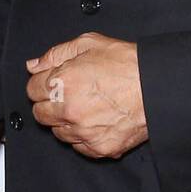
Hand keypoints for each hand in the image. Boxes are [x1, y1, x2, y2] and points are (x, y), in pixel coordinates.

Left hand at [26, 33, 147, 159]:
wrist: (158, 87)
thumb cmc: (128, 64)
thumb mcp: (89, 43)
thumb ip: (56, 54)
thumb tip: (34, 65)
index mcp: (63, 82)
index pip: (32, 90)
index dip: (42, 83)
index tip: (53, 82)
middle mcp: (69, 110)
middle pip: (40, 114)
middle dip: (49, 103)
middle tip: (68, 94)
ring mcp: (84, 132)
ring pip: (58, 132)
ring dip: (65, 121)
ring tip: (86, 106)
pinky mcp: (99, 148)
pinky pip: (78, 146)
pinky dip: (83, 136)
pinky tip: (96, 120)